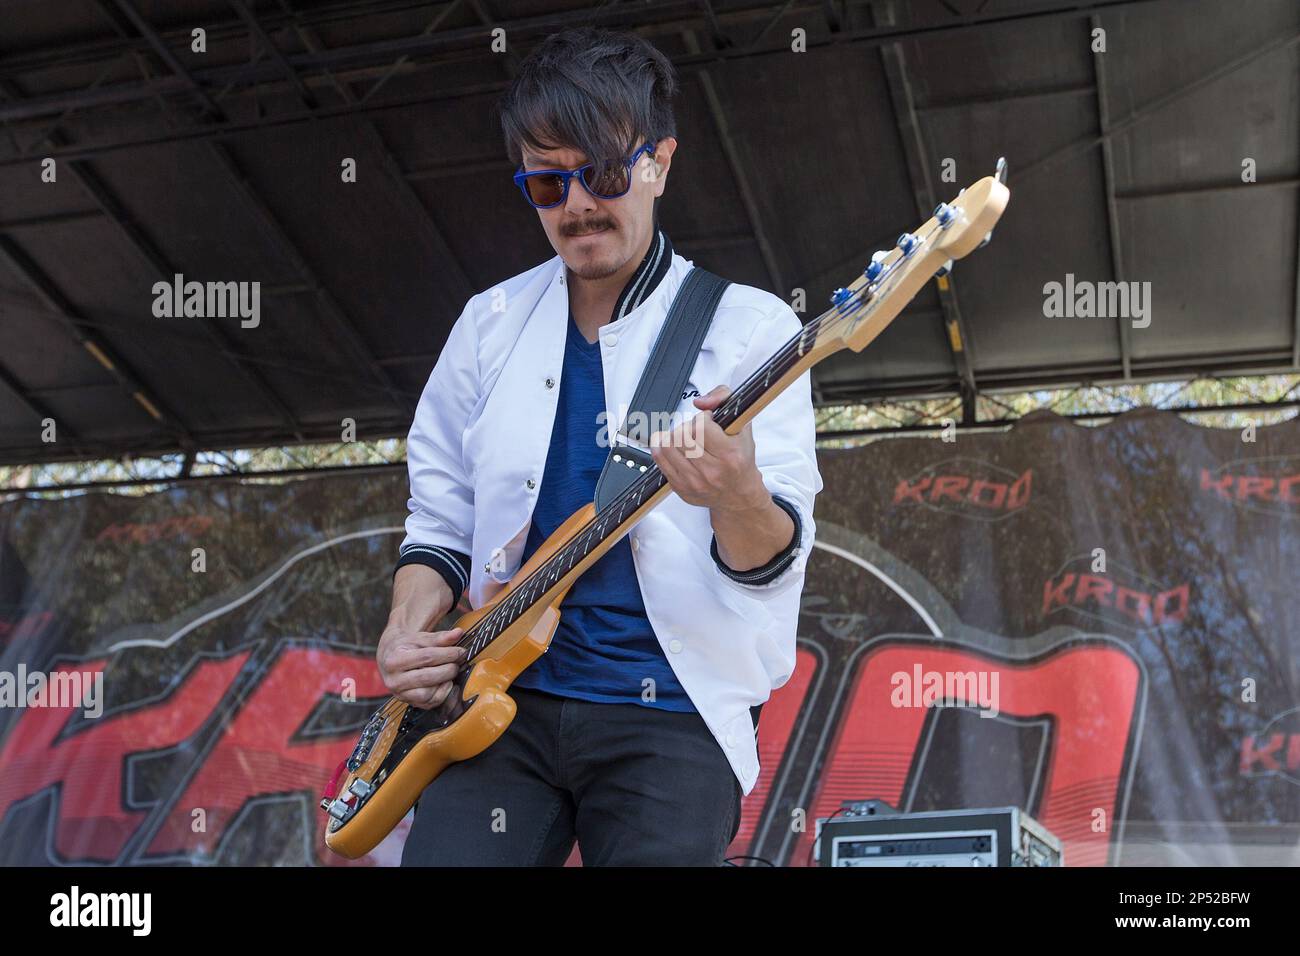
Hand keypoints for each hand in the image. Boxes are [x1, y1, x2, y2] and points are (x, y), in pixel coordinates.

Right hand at [377, 625, 467, 709]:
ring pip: (428, 694)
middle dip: (448, 669)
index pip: (426, 657)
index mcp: (394, 660)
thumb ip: (440, 637)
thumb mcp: (420, 638)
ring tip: (451, 671)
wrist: (391, 659)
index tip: (461, 651)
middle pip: (428, 677)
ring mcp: (400, 694)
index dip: (447, 654)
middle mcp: (394, 680)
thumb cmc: (406, 647)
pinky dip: (443, 693)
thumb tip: (458, 633)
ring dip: (445, 682)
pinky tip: (446, 682)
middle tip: (458, 661)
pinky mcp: (410, 703)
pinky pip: (430, 703)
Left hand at [649, 385, 768, 513]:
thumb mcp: (742, 425)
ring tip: (686, 438)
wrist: (738, 494)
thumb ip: (724, 399)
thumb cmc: (740, 460)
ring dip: (674, 435)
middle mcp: (711, 471)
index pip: (700, 426)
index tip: (708, 421)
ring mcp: (693, 481)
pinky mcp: (680, 488)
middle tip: (697, 431)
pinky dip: (663, 446)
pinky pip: (659, 459)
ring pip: (667, 445)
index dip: (702, 418)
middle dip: (687, 426)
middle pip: (681, 435)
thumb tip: (701, 401)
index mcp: (729, 455)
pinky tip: (673, 445)